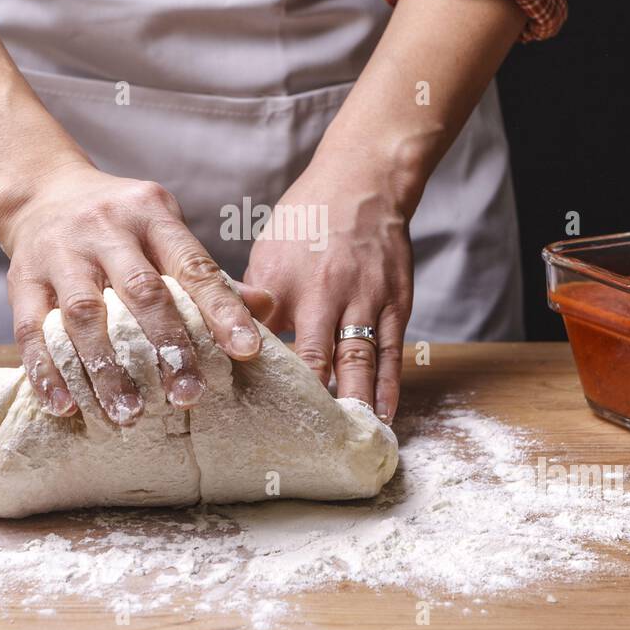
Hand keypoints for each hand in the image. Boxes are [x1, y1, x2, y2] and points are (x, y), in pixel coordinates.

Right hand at [0, 162, 267, 423]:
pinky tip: (65, 406)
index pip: (193, 266)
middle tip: (187, 396)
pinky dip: (47, 371)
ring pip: (83, 314)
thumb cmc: (120, 222)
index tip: (247, 352)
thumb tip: (264, 309)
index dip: (221, 311)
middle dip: (166, 346)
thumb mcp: (166, 228)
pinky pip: (30, 330)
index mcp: (152, 215)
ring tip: (127, 414)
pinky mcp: (21, 278)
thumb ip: (208, 272)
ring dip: (105, 369)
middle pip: (140, 291)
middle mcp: (105, 229)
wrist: (42, 190)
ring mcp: (59, 253)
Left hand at [242, 158, 412, 422]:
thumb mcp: (268, 253)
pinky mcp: (397, 301)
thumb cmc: (308, 219)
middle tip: (308, 448)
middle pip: (320, 358)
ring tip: (349, 444)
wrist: (365, 181)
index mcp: (288, 282)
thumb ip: (255, 301)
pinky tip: (383, 414)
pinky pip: (392, 351)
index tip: (258, 420)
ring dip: (355, 403)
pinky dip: (388, 385)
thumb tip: (233, 345)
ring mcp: (366, 298)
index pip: (273, 343)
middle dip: (315, 405)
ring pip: (360, 360)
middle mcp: (327, 293)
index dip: (268, 383)